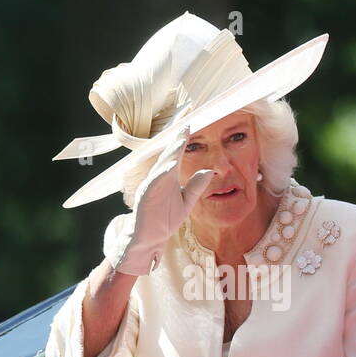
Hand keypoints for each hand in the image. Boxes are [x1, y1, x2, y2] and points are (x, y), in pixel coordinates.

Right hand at [105, 127, 212, 274]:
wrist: (150, 240)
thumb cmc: (164, 220)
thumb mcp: (186, 202)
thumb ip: (196, 187)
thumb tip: (209, 171)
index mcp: (169, 176)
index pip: (177, 152)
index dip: (183, 136)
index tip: (191, 120)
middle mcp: (159, 176)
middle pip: (169, 151)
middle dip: (177, 134)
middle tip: (185, 116)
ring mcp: (151, 184)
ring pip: (162, 164)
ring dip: (171, 150)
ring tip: (181, 137)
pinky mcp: (146, 196)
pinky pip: (155, 182)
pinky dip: (162, 173)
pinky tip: (170, 166)